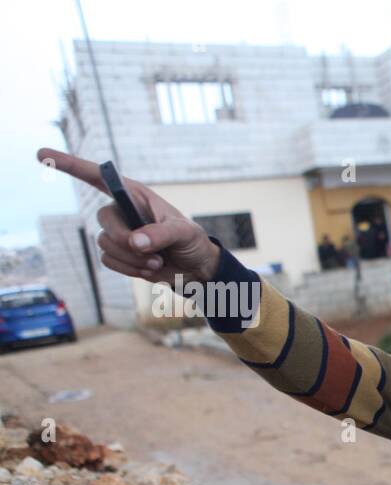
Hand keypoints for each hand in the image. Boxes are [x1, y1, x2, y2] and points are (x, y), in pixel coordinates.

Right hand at [36, 148, 220, 285]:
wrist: (194, 269)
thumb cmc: (192, 242)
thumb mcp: (185, 233)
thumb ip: (161, 234)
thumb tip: (135, 241)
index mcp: (134, 195)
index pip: (96, 175)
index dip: (68, 164)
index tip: (41, 154)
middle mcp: (121, 211)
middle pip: (103, 220)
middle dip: (124, 239)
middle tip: (149, 251)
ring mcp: (117, 233)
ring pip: (105, 245)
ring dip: (132, 258)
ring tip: (157, 260)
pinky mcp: (117, 254)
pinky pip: (109, 261)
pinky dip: (130, 269)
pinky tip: (149, 268)